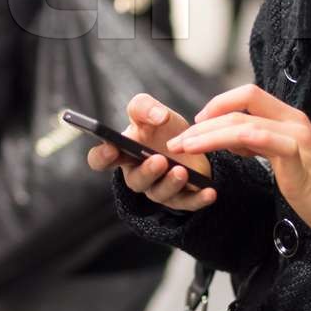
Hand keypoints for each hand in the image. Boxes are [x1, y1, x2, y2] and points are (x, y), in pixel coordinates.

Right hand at [87, 92, 217, 212]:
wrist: (193, 143)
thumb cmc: (163, 128)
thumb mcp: (153, 111)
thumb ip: (145, 106)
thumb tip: (157, 116)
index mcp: (123, 152)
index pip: (100, 160)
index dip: (102, 157)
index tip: (111, 148)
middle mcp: (137, 174)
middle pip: (134, 180)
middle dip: (146, 172)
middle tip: (159, 160)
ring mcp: (158, 188)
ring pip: (159, 193)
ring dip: (170, 184)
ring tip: (182, 171)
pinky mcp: (180, 199)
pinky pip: (187, 203)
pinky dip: (198, 199)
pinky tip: (209, 191)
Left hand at [168, 85, 310, 248]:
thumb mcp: (283, 162)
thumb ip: (259, 144)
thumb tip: (229, 138)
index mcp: (290, 119)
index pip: (249, 94)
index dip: (219, 103)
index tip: (197, 123)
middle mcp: (294, 121)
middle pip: (243, 102)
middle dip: (205, 119)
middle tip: (180, 140)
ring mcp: (297, 136)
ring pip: (244, 121)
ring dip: (209, 133)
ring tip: (186, 147)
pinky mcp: (297, 156)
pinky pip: (258, 139)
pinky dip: (230, 141)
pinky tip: (212, 152)